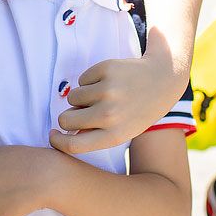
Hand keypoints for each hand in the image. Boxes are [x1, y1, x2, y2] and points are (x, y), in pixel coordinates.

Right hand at [49, 55, 187, 155]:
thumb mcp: (124, 130)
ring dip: (81, 97)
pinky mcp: (107, 70)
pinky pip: (82, 79)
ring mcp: (108, 91)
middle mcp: (110, 115)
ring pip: (73, 97)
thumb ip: (97, 135)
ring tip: (103, 95)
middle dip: (68, 116)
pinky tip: (109, 81)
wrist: (163, 79)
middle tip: (80, 112)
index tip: (53, 135)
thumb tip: (66, 134)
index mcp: (114, 135)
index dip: (57, 142)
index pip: (74, 146)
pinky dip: (90, 81)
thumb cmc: (139, 109)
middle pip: (66, 120)